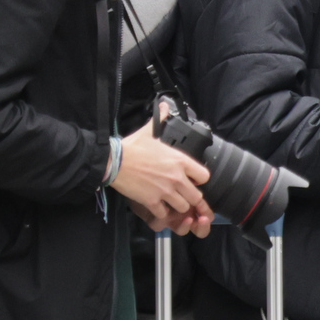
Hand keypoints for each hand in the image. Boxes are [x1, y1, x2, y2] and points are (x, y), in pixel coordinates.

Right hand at [111, 120, 212, 236]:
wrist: (114, 161)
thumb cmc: (132, 147)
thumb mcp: (149, 131)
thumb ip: (161, 118)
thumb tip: (164, 106)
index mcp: (180, 160)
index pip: (205, 176)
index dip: (199, 179)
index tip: (192, 179)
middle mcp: (176, 177)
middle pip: (197, 197)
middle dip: (190, 197)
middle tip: (182, 195)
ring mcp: (165, 191)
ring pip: (183, 207)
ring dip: (177, 206)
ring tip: (170, 201)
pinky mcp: (152, 201)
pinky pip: (164, 214)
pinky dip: (161, 212)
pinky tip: (156, 205)